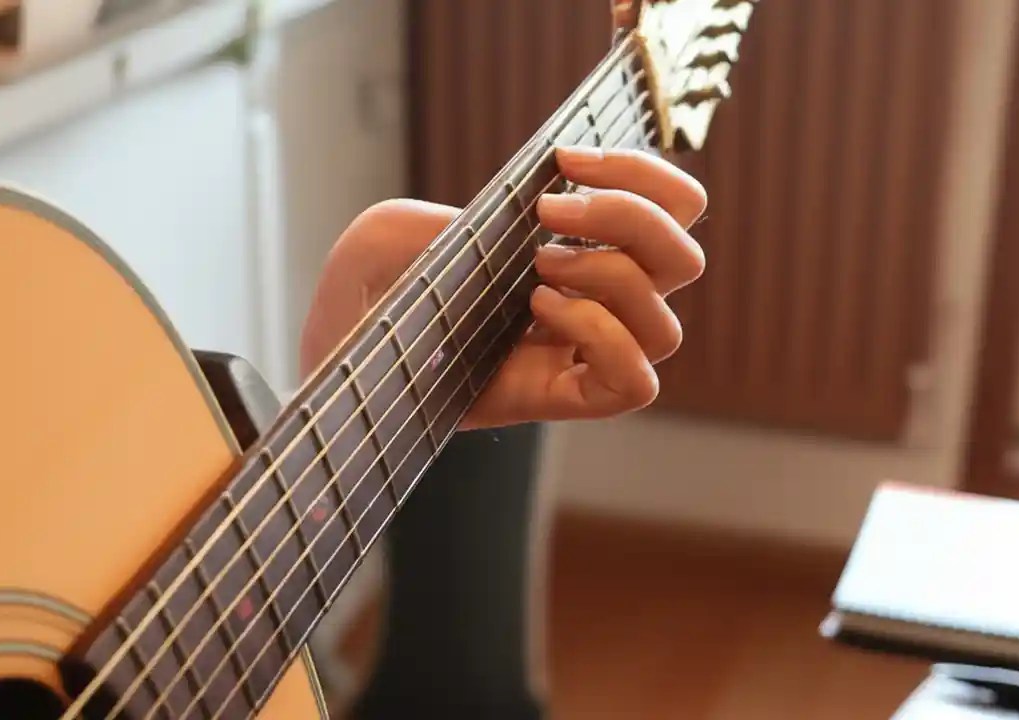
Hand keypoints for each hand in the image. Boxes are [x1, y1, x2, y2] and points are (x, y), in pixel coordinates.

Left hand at [299, 146, 706, 429]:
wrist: (332, 360)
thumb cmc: (366, 293)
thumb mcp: (396, 227)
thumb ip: (461, 215)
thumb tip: (533, 243)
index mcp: (582, 250)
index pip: (673, 209)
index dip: (644, 174)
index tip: (565, 159)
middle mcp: (596, 304)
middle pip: (686, 258)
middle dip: (629, 216)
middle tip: (548, 212)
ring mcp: (581, 358)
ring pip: (665, 326)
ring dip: (609, 276)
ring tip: (536, 267)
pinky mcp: (563, 401)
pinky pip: (635, 382)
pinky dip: (600, 337)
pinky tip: (540, 314)